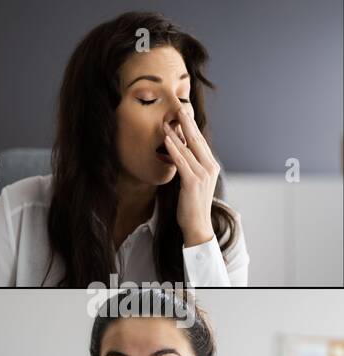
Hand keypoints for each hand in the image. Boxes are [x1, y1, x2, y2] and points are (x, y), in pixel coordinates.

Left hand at [163, 107, 219, 246]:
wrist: (197, 225)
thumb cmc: (192, 205)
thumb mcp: (193, 182)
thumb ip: (190, 167)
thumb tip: (180, 154)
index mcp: (211, 165)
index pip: (200, 142)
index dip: (192, 126)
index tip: (184, 113)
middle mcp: (210, 167)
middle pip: (197, 140)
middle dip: (187, 122)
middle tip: (178, 107)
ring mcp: (203, 174)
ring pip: (189, 148)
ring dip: (177, 133)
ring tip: (167, 121)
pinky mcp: (193, 182)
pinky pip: (182, 162)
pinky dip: (174, 149)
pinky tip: (167, 140)